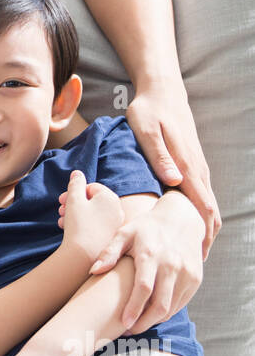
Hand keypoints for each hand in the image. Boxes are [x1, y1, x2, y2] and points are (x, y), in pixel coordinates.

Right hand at [58, 170, 124, 264]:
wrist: (83, 256)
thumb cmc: (79, 225)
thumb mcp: (74, 199)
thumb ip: (75, 183)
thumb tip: (77, 173)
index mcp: (110, 198)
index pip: (91, 187)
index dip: (74, 192)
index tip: (62, 200)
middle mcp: (117, 210)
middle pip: (92, 201)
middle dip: (73, 204)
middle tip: (61, 210)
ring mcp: (115, 225)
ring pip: (92, 214)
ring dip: (75, 215)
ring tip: (62, 221)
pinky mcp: (110, 237)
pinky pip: (95, 226)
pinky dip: (82, 225)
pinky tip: (69, 230)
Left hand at [85, 201, 203, 333]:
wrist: (181, 218)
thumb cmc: (146, 228)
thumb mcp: (125, 232)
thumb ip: (109, 252)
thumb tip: (94, 271)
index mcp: (151, 254)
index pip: (144, 288)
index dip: (134, 309)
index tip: (124, 324)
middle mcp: (172, 265)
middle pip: (160, 304)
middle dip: (144, 323)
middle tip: (128, 331)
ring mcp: (187, 273)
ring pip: (171, 308)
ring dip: (154, 321)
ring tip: (137, 325)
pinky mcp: (195, 279)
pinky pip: (180, 303)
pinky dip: (167, 312)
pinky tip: (152, 314)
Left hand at [125, 82, 219, 257]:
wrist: (162, 90)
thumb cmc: (149, 110)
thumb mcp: (147, 131)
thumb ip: (159, 156)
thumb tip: (174, 181)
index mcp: (187, 165)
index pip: (202, 205)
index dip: (202, 232)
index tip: (198, 256)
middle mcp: (197, 169)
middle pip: (209, 211)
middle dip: (205, 238)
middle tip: (195, 265)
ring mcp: (197, 166)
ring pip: (206, 204)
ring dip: (203, 228)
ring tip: (191, 254)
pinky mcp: (192, 163)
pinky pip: (200, 195)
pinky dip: (199, 214)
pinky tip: (187, 227)